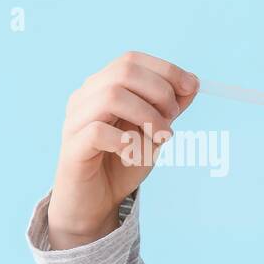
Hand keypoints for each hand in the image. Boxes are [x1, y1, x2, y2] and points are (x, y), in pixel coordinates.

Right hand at [48, 51, 197, 247]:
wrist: (95, 202)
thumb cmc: (123, 163)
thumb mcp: (154, 132)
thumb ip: (169, 108)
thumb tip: (192, 83)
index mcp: (103, 87)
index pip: (131, 60)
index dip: (166, 70)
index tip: (192, 88)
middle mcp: (85, 97)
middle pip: (124, 72)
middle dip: (160, 93)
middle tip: (172, 120)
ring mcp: (75, 121)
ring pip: (112, 96)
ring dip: (148, 116)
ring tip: (160, 138)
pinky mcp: (72, 148)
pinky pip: (97, 131)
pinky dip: (126, 141)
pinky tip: (134, 154)